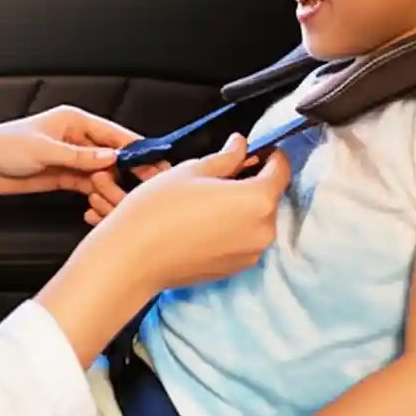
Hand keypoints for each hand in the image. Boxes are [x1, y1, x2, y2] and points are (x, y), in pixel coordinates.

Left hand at [0, 105, 152, 204]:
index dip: (134, 147)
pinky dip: (97, 193)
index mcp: (72, 120)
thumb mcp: (44, 150)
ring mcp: (70, 157)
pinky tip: (103, 201)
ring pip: (102, 171)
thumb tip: (110, 157)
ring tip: (125, 197)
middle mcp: (75, 137)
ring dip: (113, 184)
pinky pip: (88, 184)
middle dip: (130, 168)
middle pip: (112, 153)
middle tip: (149, 182)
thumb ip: (79, 156)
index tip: (153, 159)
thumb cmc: (3, 147)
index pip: (112, 133)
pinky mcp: (63, 175)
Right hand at [36, 133, 290, 366]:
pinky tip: (205, 221)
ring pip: (257, 220)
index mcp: (257, 199)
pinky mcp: (236, 269)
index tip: (259, 149)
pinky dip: (232, 228)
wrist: (133, 258)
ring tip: (210, 198)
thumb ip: (226, 157)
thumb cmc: (158, 211)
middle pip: (270, 197)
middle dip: (253, 181)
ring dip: (242, 206)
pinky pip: (244, 240)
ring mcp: (250, 253)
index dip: (271, 155)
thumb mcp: (192, 170)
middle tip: (226, 171)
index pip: (281, 170)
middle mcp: (262, 230)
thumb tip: (240, 146)